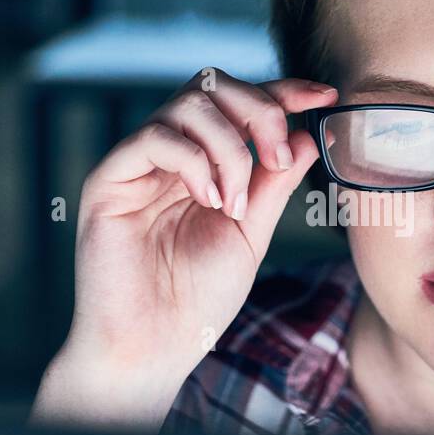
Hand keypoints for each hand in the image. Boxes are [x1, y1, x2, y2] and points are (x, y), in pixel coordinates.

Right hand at [31, 68, 337, 430]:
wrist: (154, 349)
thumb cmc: (196, 301)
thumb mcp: (251, 234)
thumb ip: (274, 185)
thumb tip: (308, 136)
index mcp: (202, 163)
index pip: (239, 103)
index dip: (282, 90)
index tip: (324, 97)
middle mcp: (168, 155)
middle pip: (212, 85)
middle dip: (259, 111)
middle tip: (275, 160)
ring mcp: (136, 164)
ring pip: (187, 104)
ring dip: (228, 148)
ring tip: (234, 204)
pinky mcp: (108, 181)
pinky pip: (153, 137)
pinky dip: (193, 160)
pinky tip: (208, 200)